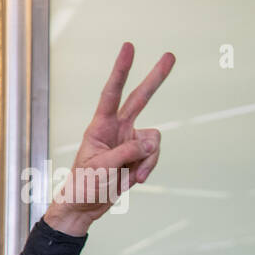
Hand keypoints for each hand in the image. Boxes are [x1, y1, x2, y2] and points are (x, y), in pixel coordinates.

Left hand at [44, 42, 174, 236]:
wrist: (84, 207)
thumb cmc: (84, 186)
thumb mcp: (102, 169)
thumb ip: (128, 152)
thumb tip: (152, 141)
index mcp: (100, 127)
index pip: (111, 93)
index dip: (120, 71)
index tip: (129, 48)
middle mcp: (116, 129)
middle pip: (140, 99)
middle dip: (155, 79)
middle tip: (170, 56)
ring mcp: (128, 141)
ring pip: (153, 140)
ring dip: (147, 160)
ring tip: (131, 175)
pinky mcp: (137, 155)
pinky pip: (153, 155)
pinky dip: (148, 168)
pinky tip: (134, 180)